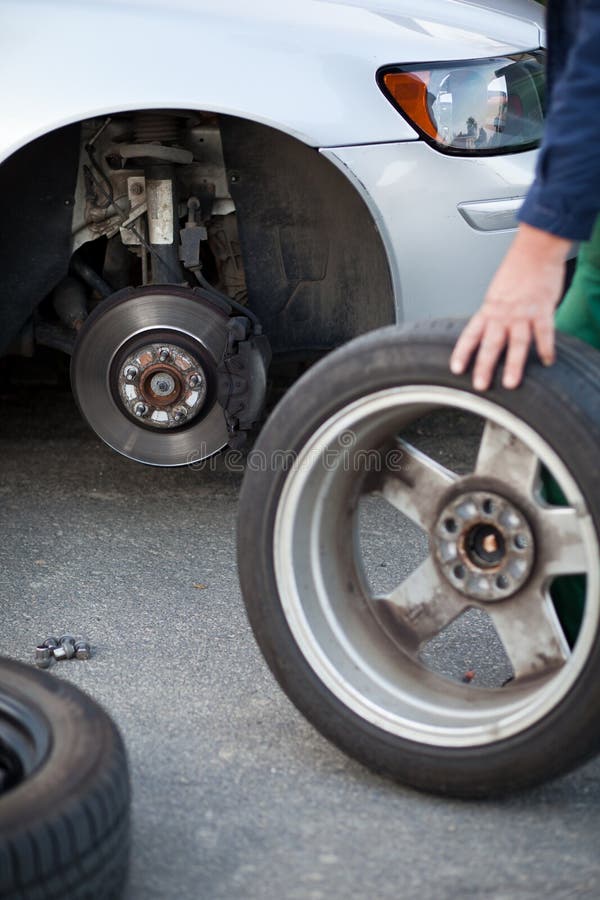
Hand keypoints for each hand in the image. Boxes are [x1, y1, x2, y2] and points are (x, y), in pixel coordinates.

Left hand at [450, 224, 571, 390]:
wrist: (536, 249)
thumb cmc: (518, 269)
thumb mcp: (498, 293)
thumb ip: (494, 314)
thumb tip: (490, 331)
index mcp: (489, 309)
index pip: (471, 334)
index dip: (462, 353)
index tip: (456, 369)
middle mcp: (503, 313)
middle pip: (490, 343)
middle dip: (484, 366)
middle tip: (480, 385)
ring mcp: (523, 312)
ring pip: (516, 342)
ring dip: (513, 364)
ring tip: (511, 383)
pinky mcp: (543, 309)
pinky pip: (544, 332)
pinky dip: (546, 347)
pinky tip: (547, 361)